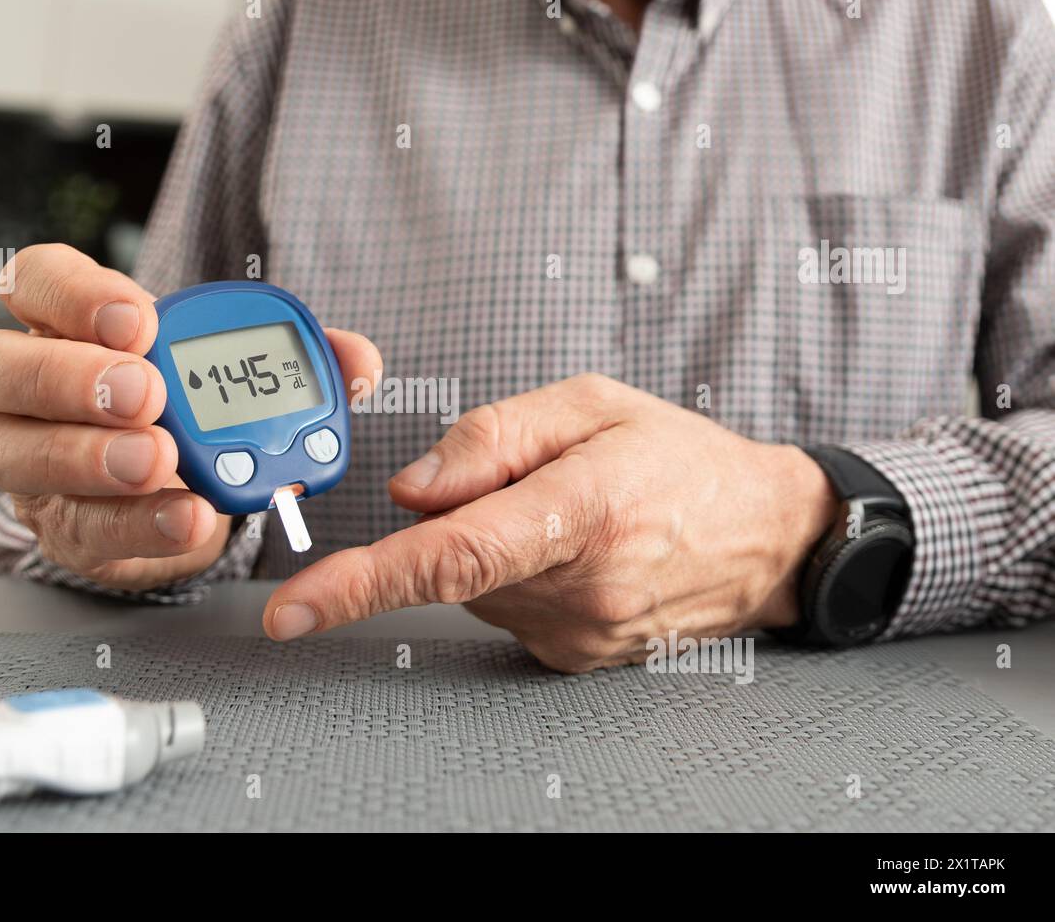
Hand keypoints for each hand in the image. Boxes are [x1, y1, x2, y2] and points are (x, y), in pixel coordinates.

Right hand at [0, 244, 380, 590]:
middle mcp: (23, 385)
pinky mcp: (58, 526)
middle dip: (68, 378)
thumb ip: (295, 357)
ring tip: (160, 462)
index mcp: (65, 320)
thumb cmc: (193, 410)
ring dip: (87, 458)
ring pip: (4, 452)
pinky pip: (76, 527)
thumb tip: (360, 361)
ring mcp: (26, 458)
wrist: (181, 494)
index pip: (33, 280)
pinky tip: (186, 516)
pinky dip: (136, 524)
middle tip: (146, 395)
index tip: (143, 322)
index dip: (75, 296)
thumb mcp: (239, 372)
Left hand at [262, 373, 835, 671]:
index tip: (293, 611)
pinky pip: (504, 608)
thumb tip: (409, 490)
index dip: (360, 583)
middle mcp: (579, 588)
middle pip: (454, 558)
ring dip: (493, 544)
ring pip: (475, 586)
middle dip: (461, 514)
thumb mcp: (593, 404)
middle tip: (534, 479)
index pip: (450, 556)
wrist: (765, 534)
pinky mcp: (574, 655)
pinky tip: (577, 550)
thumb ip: (492, 436)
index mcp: (582, 512)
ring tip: (573, 513)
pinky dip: (517, 575)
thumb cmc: (683, 460)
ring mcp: (578, 633)